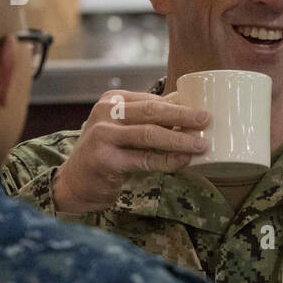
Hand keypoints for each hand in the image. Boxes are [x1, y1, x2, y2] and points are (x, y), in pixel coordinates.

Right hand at [52, 90, 209, 213]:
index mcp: (113, 100)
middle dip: (183, 116)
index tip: (204, 113)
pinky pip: (144, 159)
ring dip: (179, 140)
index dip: (180, 106)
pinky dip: (167, 160)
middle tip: (207, 120)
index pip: (152, 101)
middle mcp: (105, 113)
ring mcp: (103, 136)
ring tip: (201, 145)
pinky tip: (184, 161)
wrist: (75, 182)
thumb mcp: (125, 128)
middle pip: (152, 112)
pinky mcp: (105, 159)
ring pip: (149, 134)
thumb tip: (188, 108)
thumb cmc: (107, 152)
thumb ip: (150, 119)